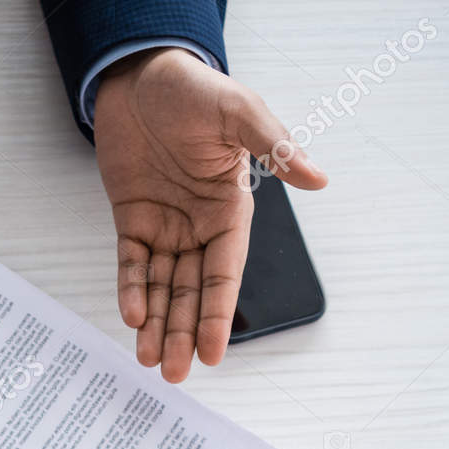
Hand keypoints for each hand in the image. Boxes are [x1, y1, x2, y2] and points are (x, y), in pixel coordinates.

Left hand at [93, 48, 326, 381]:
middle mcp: (199, 226)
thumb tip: (318, 177)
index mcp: (230, 210)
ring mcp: (165, 225)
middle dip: (182, 332)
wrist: (143, 75)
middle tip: (174, 373)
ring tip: (149, 361)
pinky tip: (131, 317)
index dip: (216, 314)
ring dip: (156, 324)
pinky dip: (130, 289)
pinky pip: (130, 263)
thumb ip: (275, 147)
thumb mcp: (240, 114)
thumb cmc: (197, 91)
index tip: (211, 354)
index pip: (224, 274)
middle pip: (190, 291)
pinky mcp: (132, 219)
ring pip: (160, 286)